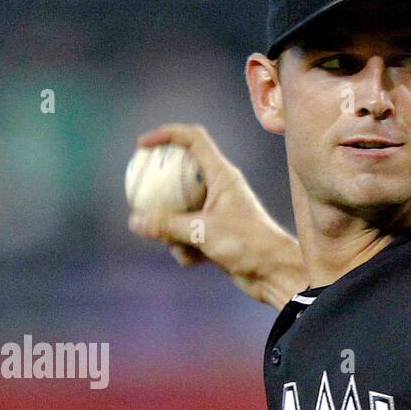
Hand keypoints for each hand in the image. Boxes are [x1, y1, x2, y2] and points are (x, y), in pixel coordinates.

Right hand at [126, 124, 305, 306]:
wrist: (275, 274)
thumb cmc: (248, 245)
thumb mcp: (202, 232)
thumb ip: (167, 225)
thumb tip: (135, 221)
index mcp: (222, 175)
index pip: (193, 139)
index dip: (166, 134)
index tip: (142, 145)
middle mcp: (221, 189)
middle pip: (181, 174)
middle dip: (160, 188)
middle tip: (139, 194)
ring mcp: (218, 212)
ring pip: (181, 210)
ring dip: (171, 228)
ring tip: (173, 243)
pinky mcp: (218, 234)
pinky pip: (190, 234)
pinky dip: (186, 247)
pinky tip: (191, 260)